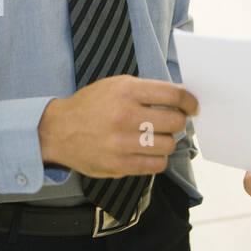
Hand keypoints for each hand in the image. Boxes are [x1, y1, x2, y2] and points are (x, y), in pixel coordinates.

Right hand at [38, 76, 197, 178]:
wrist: (58, 131)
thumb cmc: (91, 105)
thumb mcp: (116, 85)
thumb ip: (148, 90)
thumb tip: (182, 97)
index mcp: (126, 92)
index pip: (173, 96)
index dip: (190, 102)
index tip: (192, 107)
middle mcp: (124, 116)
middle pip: (175, 123)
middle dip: (179, 122)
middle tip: (172, 123)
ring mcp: (121, 143)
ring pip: (168, 146)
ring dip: (167, 142)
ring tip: (156, 137)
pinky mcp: (118, 165)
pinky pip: (156, 165)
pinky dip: (157, 159)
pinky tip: (148, 151)